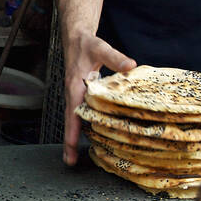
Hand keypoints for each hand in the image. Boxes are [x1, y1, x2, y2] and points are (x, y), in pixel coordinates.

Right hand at [62, 32, 135, 164]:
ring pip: (74, 119)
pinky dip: (81, 125)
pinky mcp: (80, 94)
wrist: (76, 37)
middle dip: (69, 142)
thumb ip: (115, 57)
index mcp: (75, 87)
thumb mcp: (100, 48)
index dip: (71, 133)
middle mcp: (72, 94)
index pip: (72, 114)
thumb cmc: (87, 44)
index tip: (70, 149)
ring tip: (74, 156)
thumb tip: (131, 65)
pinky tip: (88, 134)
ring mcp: (75, 95)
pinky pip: (80, 113)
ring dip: (74, 136)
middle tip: (70, 162)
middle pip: (70, 122)